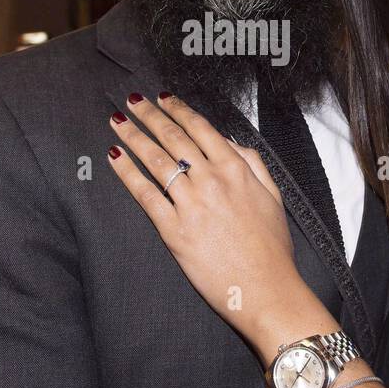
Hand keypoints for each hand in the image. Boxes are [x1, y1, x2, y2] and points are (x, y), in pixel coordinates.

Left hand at [106, 92, 332, 361]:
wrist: (267, 290)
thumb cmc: (272, 249)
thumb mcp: (273, 196)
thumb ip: (252, 163)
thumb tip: (228, 141)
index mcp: (235, 169)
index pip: (200, 128)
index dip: (177, 109)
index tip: (162, 97)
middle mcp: (211, 180)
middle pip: (173, 137)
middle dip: (149, 115)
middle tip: (132, 100)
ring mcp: (191, 204)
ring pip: (156, 160)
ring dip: (133, 136)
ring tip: (118, 122)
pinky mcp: (174, 230)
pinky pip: (145, 194)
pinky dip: (128, 173)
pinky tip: (116, 158)